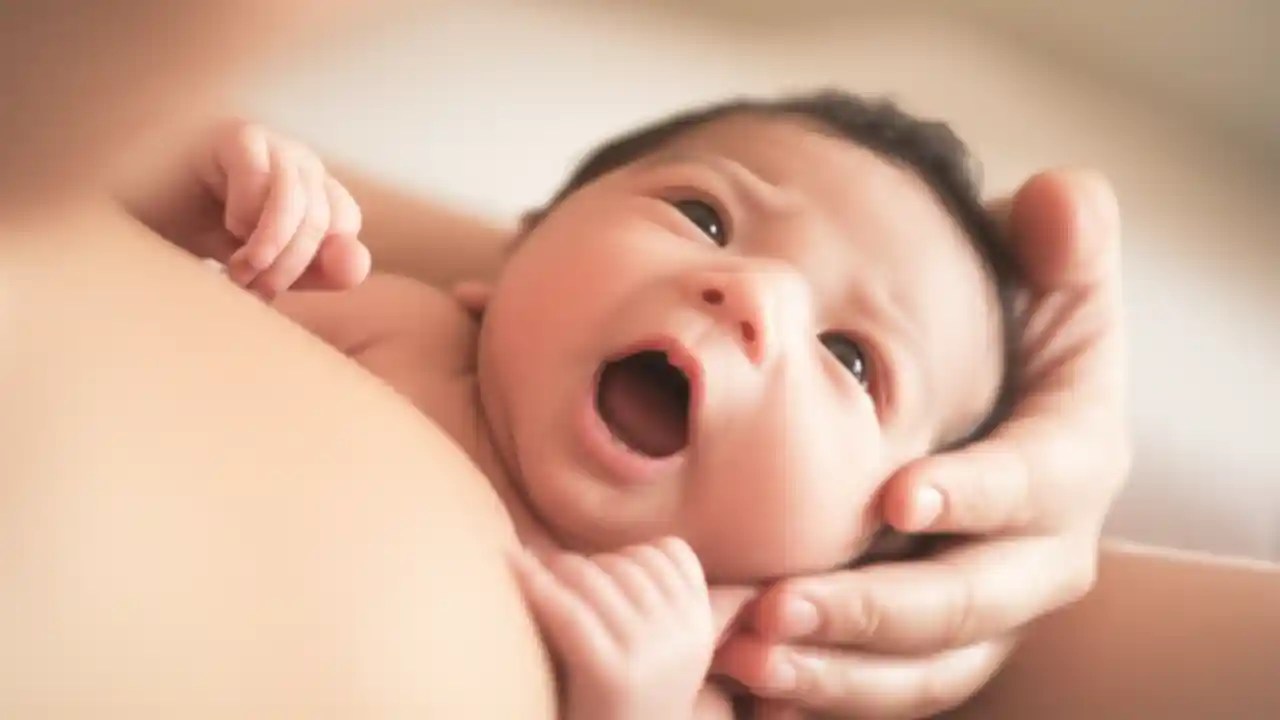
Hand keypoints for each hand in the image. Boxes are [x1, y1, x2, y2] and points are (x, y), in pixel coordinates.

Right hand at [197, 120, 368, 298]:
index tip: (273, 291)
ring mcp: (271, 143)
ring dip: (270, 247)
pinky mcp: (236, 135)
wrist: (136, 210)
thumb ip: (317, 270)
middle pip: (323, 217)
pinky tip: (226, 228)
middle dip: (289, 265)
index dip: (316, 265)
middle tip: (253, 289)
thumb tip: (356, 264)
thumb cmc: (201, 233)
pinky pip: (258, 176)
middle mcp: (299, 161)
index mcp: (314, 189)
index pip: (344, 224)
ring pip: (296, 200)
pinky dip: (245, 213)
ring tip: (239, 272)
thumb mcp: (263, 263)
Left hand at [511, 538, 715, 719]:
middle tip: (552, 581)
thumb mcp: (659, 657)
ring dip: (558, 573)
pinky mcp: (612, 675)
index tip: (595, 574)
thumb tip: (618, 549)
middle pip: (628, 563)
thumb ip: (655, 606)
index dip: (626, 556)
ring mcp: (651, 655)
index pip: (670, 553)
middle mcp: (684, 639)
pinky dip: (534, 585)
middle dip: (586, 567)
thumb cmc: (616, 708)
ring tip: (532, 581)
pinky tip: (509, 567)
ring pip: (596, 578)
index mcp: (700, 630)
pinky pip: (568, 611)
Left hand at [712, 169, 1129, 718]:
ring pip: (924, 668)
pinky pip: (887, 690)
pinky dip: (825, 694)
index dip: (975, 495)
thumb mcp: (1051, 284)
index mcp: (1074, 460)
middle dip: (879, 611)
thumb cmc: (1022, 340)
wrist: (996, 419)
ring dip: (838, 671)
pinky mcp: (934, 648)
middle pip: (971, 605)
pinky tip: (748, 685)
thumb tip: (1062, 198)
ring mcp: (985, 612)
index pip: (1035, 485)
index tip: (896, 496)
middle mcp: (1038, 553)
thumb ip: (1060, 242)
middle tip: (779, 603)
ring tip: (746, 655)